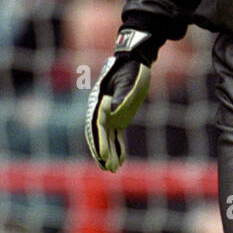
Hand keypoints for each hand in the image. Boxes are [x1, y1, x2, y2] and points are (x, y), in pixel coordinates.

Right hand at [85, 30, 154, 171]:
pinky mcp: (119, 118)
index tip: (104, 155)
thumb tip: (110, 109)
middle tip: (106, 168)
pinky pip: (116, 136)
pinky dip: (118, 148)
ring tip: (112, 170)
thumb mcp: (128, 82)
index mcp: (100, 102)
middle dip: (101, 152)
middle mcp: (102, 110)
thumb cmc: (131, 71)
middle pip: (99, 135)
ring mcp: (110, 115)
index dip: (99, 141)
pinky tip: (120, 161)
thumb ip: (119, 96)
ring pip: (107, 138)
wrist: (135, 62)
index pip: (97, 125)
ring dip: (109, 154)